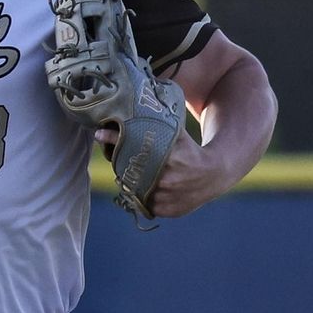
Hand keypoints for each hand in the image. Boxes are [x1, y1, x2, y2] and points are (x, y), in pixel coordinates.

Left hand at [94, 127, 233, 217]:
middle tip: (118, 155)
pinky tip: (147, 186)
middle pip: (128, 170)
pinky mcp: (167, 210)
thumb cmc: (190, 150)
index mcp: (168, 156)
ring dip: (129, 180)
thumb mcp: (177, 133)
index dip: (114, 140)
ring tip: (135, 171)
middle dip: (120, 162)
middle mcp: (166, 179)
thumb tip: (135, 102)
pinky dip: (141, 195)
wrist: (214, 174)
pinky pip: (143, 203)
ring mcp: (166, 197)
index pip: (132, 147)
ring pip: (133, 189)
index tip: (98, 134)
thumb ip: (156, 121)